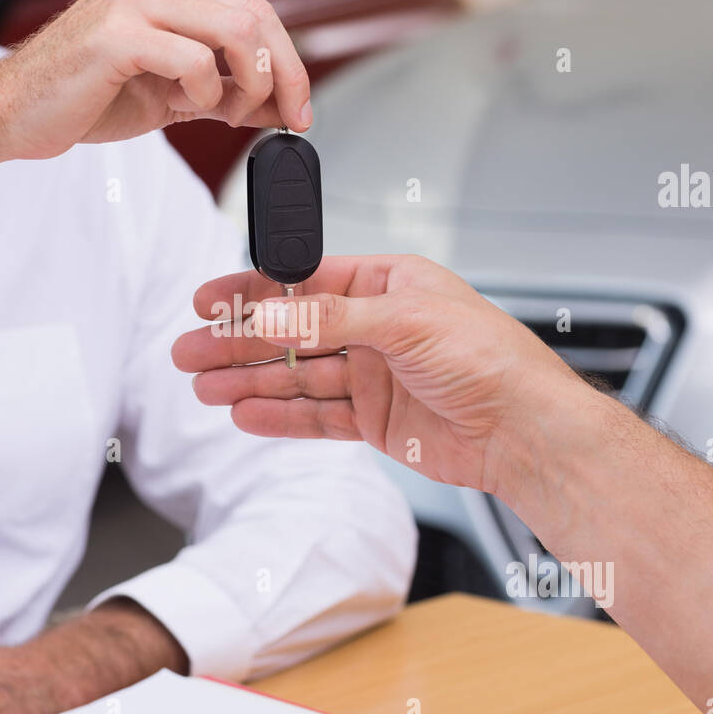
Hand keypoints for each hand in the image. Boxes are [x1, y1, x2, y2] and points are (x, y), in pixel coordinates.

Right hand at [0, 0, 311, 160]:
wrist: (17, 112)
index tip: (299, 107)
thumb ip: (229, 90)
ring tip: (226, 113)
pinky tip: (180, 104)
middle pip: (257, 17)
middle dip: (283, 77)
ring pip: (237, 33)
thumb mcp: (175, 90)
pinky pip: (196, 62)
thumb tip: (286, 106)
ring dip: (248, 86)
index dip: (289, 62)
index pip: (256, 8)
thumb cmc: (88, 95)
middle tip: (284, 119)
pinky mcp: (118, 32)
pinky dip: (205, 95)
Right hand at [171, 255, 584, 495]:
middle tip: (189, 352)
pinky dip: (279, 416)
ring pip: (296, 376)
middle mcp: (376, 327)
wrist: (523, 431)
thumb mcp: (405, 321)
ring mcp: (373, 375)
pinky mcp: (375, 420)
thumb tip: (267, 316)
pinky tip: (244, 414)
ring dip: (249, 381)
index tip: (208, 302)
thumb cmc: (489, 359)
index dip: (253, 293)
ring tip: (203, 388)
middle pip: (290, 332)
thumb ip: (329, 319)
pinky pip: (316, 416)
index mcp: (387, 285)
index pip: (303, 282)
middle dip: (237, 342)